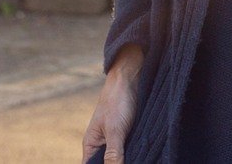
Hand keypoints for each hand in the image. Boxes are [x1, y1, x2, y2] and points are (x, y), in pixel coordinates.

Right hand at [83, 45, 142, 162]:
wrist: (129, 76)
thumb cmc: (117, 100)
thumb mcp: (115, 129)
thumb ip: (113, 153)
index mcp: (91, 146)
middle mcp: (101, 145)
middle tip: (130, 159)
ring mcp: (113, 140)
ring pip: (118, 159)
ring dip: (125, 159)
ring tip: (137, 157)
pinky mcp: (125, 134)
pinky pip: (127, 150)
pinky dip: (132, 154)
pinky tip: (140, 154)